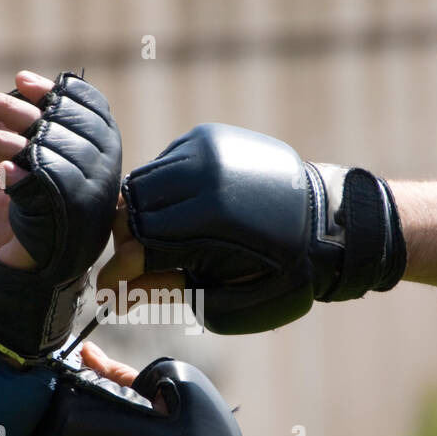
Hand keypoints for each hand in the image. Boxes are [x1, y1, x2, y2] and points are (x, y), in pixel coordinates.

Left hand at [0, 71, 122, 358]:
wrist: (12, 280)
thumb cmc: (15, 231)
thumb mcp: (10, 179)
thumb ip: (8, 145)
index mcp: (96, 163)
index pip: (87, 111)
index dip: (55, 93)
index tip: (21, 81)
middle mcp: (98, 176)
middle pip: (57, 121)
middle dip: (11, 107)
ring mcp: (83, 193)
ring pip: (41, 143)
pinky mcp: (62, 210)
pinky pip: (32, 172)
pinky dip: (6, 159)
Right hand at [108, 123, 406, 332]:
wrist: (327, 221)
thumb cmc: (283, 273)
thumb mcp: (230, 299)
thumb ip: (170, 289)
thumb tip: (119, 289)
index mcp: (212, 219)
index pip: (142, 242)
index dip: (119, 270)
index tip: (109, 290)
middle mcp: (206, 174)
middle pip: (133, 208)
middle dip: (127, 241)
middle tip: (134, 266)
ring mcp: (206, 148)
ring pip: (143, 182)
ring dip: (141, 214)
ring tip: (159, 242)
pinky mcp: (207, 136)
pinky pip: (163, 164)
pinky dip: (161, 191)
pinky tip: (180, 213)